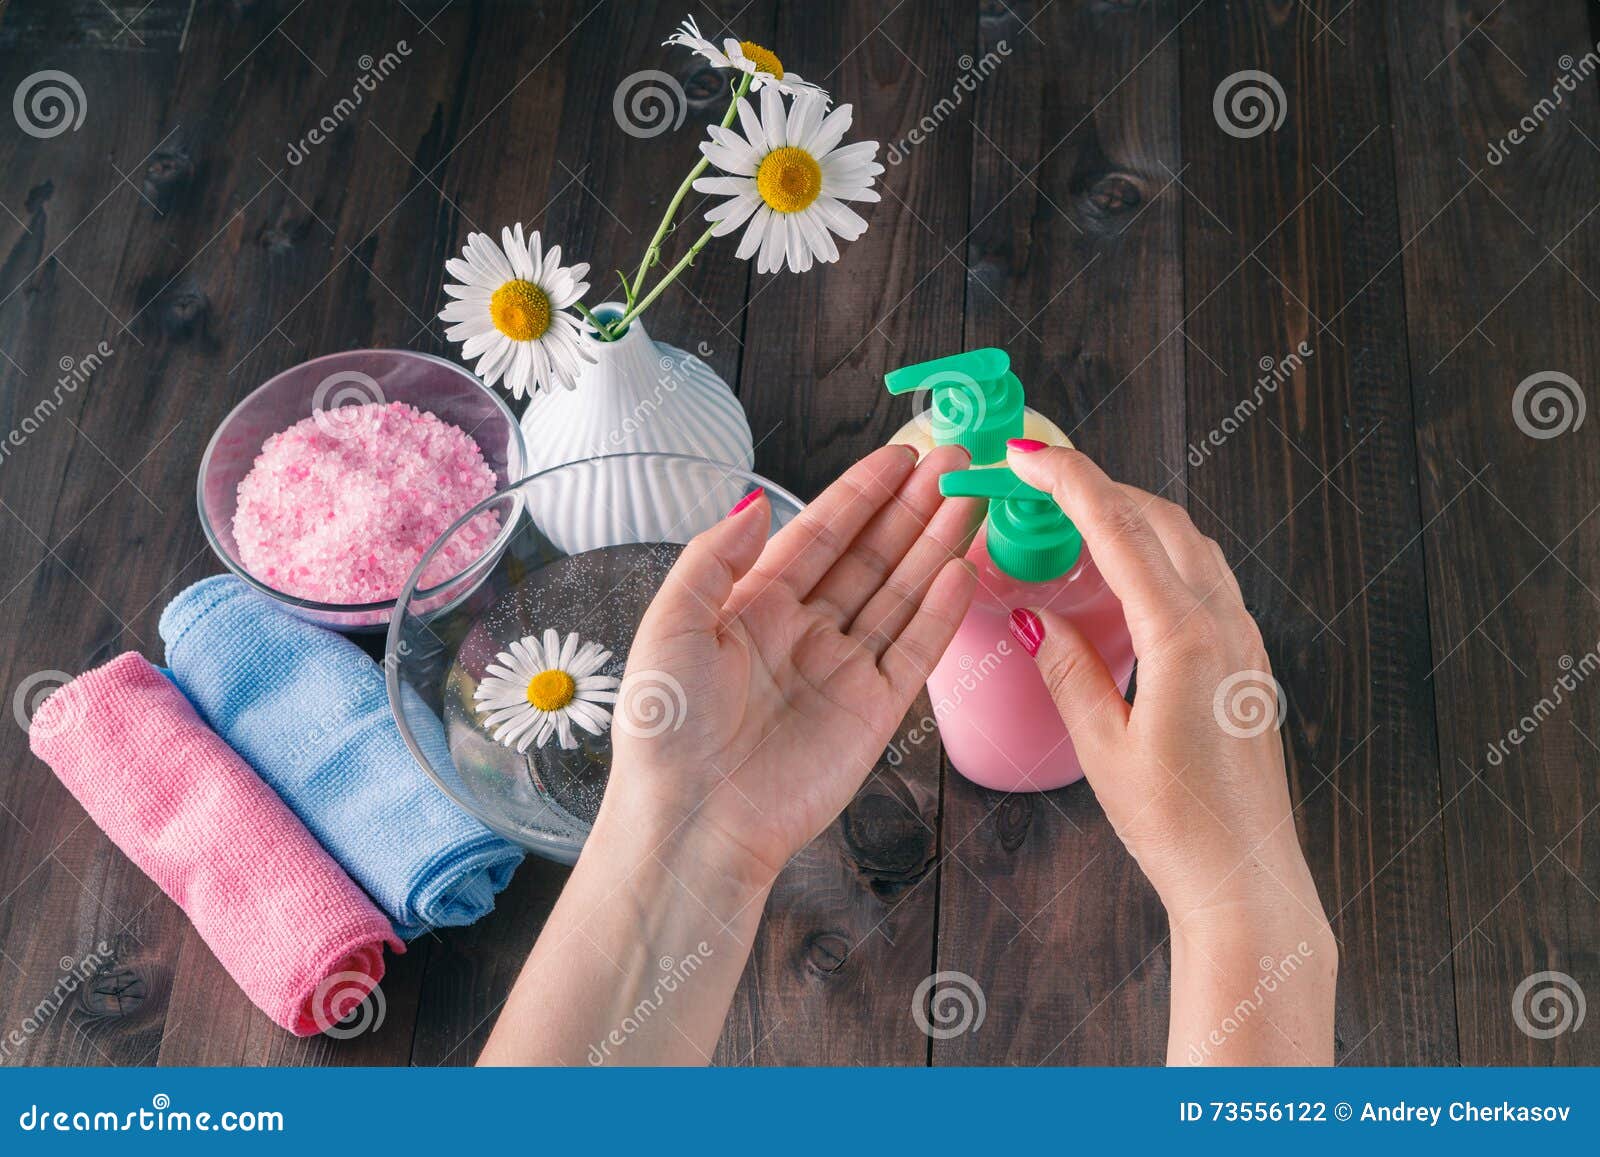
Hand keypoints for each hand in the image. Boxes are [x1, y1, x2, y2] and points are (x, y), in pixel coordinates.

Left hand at [601, 444, 981, 890]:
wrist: (691, 823)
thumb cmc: (666, 729)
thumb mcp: (671, 624)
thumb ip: (714, 557)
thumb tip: (756, 500)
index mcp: (752, 607)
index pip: (819, 535)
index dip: (861, 493)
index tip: (901, 455)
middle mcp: (802, 633)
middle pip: (870, 557)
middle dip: (912, 508)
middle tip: (954, 460)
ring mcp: (842, 671)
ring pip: (901, 595)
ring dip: (936, 545)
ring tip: (970, 497)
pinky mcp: (873, 713)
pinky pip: (915, 652)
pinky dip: (942, 613)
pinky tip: (963, 569)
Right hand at [1006, 443, 1334, 1063]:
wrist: (1246, 879)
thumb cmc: (1177, 826)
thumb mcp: (1103, 747)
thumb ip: (1069, 670)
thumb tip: (1036, 616)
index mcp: (1183, 637)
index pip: (1118, 529)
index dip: (1068, 480)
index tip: (1027, 451)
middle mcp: (1223, 625)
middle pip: (1158, 519)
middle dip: (1098, 486)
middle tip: (1039, 479)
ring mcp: (1243, 640)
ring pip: (1187, 543)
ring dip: (1131, 516)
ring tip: (1074, 518)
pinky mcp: (1247, 661)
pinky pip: (1203, 578)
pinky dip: (1158, 553)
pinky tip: (1125, 574)